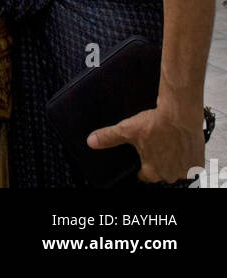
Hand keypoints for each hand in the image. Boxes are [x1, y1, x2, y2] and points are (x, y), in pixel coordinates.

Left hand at [88, 105, 203, 182]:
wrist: (180, 113)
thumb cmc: (157, 122)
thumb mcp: (128, 129)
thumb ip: (109, 137)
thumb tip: (91, 141)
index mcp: (152, 172)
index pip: (144, 176)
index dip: (142, 165)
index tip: (144, 155)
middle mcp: (169, 175)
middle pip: (161, 172)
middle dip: (159, 160)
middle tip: (157, 144)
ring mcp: (185, 170)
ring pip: (177, 168)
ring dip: (173, 159)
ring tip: (169, 142)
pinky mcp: (198, 163)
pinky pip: (192, 164)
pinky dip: (187, 155)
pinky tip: (180, 143)